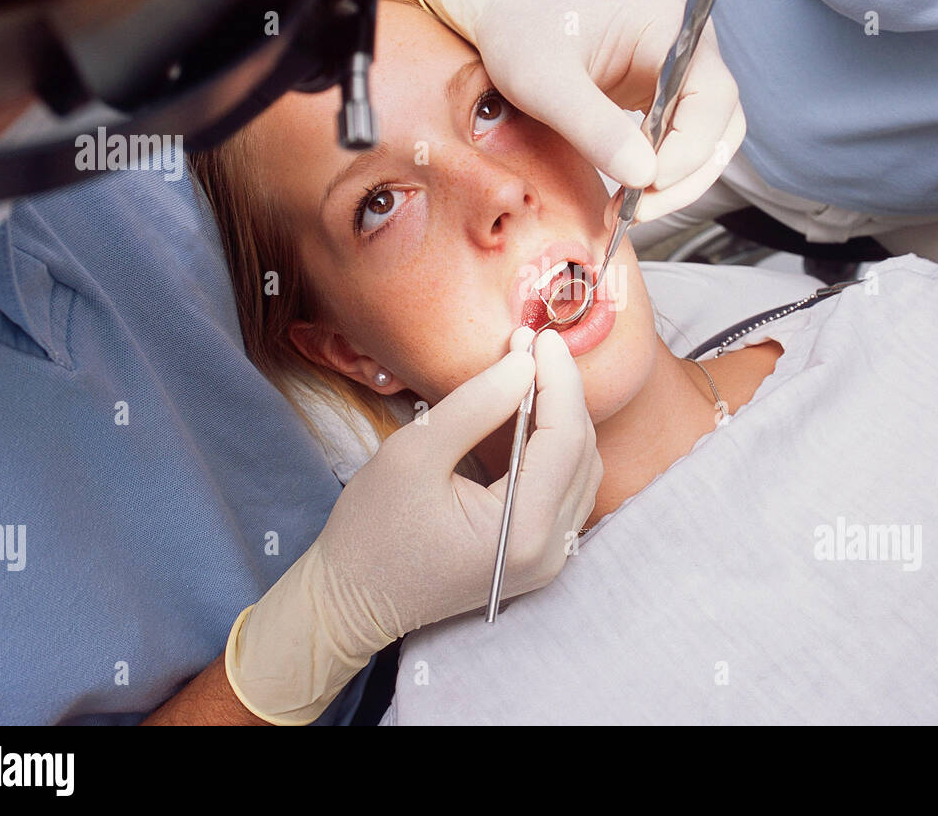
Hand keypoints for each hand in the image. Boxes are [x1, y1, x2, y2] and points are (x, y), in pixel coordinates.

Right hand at [224, 328, 599, 723]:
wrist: (353, 600)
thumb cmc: (372, 531)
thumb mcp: (413, 453)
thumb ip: (474, 405)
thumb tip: (524, 362)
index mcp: (522, 531)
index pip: (565, 438)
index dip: (559, 379)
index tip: (541, 336)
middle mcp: (551, 551)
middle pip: (583, 452)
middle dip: (563, 392)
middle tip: (532, 347)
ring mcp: (552, 560)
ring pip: (584, 470)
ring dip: (565, 418)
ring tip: (531, 375)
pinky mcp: (542, 557)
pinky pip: (570, 491)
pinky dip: (558, 448)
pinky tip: (532, 417)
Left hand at [404, 0, 745, 222]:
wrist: (506, 16)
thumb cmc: (522, 31)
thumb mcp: (545, 82)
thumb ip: (593, 127)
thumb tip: (643, 176)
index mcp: (668, 26)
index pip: (712, 95)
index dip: (692, 146)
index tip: (650, 182)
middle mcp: (686, 48)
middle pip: (719, 126)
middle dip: (686, 177)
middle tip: (639, 211)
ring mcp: (676, 75)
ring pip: (706, 143)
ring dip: (675, 185)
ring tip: (626, 211)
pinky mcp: (661, 100)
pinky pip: (678, 146)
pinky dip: (657, 178)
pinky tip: (625, 198)